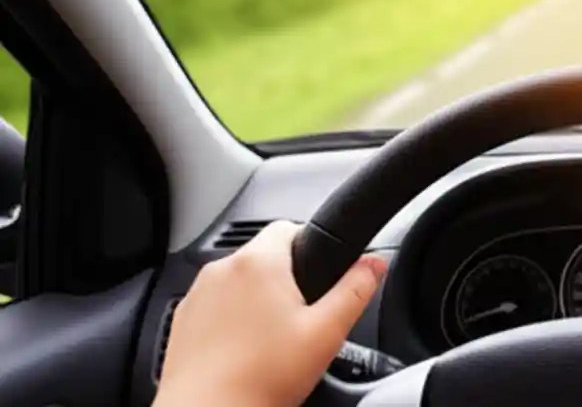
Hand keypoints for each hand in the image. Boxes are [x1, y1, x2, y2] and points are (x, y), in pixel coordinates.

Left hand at [154, 221, 385, 406]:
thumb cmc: (261, 379)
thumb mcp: (326, 333)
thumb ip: (355, 290)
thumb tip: (374, 264)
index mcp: (258, 262)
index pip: (289, 226)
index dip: (312, 247)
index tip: (319, 278)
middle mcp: (221, 270)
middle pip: (264, 256)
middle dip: (286, 279)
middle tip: (301, 319)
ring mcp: (196, 296)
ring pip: (239, 283)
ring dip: (257, 300)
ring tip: (272, 341)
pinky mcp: (182, 321)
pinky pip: (216, 307)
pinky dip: (231, 321)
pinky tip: (245, 352)